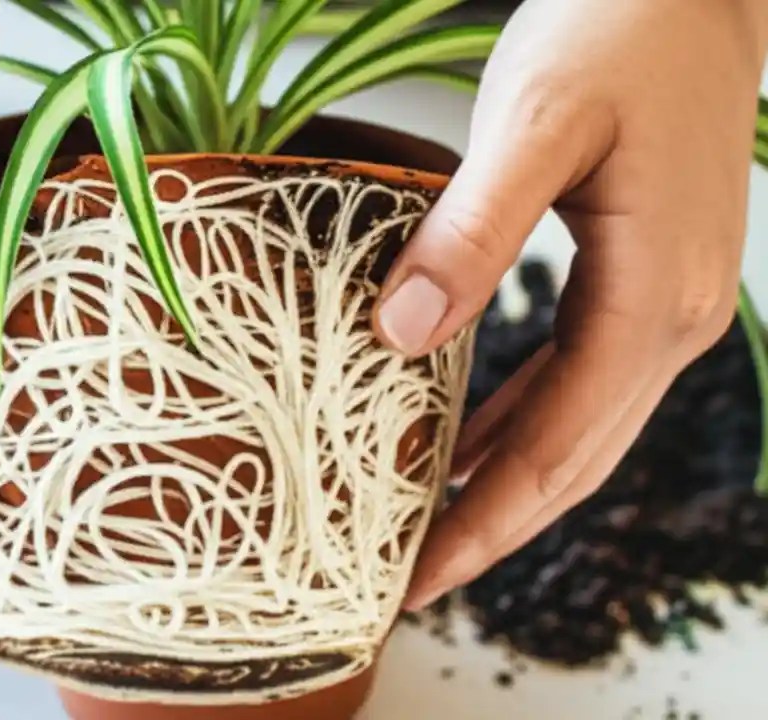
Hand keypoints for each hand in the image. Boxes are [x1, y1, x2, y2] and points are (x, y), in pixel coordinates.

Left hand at [374, 0, 767, 609]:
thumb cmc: (621, 32)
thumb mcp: (531, 124)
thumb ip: (471, 233)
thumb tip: (402, 335)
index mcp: (654, 297)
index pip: (558, 446)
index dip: (485, 521)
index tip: (418, 576)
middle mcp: (675, 317)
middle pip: (575, 458)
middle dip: (492, 526)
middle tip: (410, 578)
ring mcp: (669, 301)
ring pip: (580, 427)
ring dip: (506, 482)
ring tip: (429, 524)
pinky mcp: (646, 278)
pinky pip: (580, 379)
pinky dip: (523, 421)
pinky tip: (471, 437)